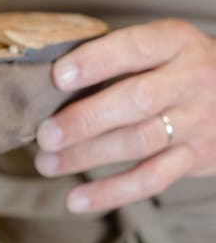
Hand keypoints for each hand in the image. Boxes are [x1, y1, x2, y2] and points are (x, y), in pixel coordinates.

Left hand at [34, 19, 215, 212]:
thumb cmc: (177, 65)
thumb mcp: (161, 44)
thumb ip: (117, 56)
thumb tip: (46, 79)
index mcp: (176, 42)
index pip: (136, 48)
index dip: (95, 62)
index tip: (57, 76)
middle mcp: (192, 80)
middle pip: (137, 101)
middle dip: (85, 119)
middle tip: (45, 135)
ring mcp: (198, 122)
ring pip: (139, 142)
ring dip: (87, 156)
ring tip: (46, 164)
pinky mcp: (197, 158)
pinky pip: (152, 179)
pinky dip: (111, 192)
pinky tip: (76, 199)